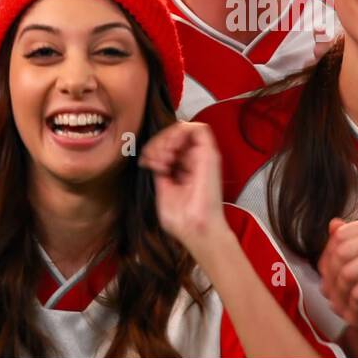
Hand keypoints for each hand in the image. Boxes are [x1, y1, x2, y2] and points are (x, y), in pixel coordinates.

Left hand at [139, 122, 226, 248]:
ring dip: (166, 139)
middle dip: (157, 143)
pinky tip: (169, 153)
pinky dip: (178, 135)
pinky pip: (197, 128)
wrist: (195, 229)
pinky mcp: (209, 153)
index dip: (154, 147)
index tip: (147, 163)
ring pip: (183, 127)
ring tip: (161, 159)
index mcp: (186, 167)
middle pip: (174, 133)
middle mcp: (196, 159)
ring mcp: (203, 155)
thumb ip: (161, 171)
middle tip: (152, 160)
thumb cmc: (182, 218)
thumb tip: (152, 157)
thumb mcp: (163, 189)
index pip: (170, 143)